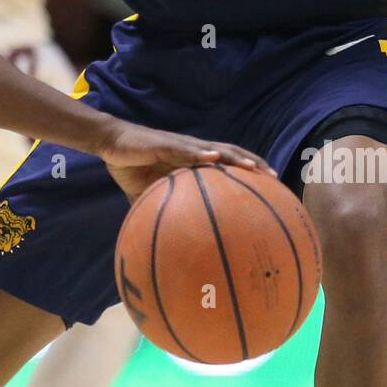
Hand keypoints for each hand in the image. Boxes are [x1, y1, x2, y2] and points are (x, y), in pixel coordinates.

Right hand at [98, 122, 273, 202]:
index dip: (249, 173)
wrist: (111, 145)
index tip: (271, 187)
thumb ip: (158, 211)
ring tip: (254, 168)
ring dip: (236, 158)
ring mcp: (181, 145)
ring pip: (216, 149)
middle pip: (232, 154)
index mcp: (192, 160)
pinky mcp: (165, 144)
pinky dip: (200, 153)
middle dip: (254, 165)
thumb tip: (163, 242)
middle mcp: (193, 150)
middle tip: (275, 178)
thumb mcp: (147, 194)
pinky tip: (213, 158)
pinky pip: (185, 150)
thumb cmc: (132, 166)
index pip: (228, 165)